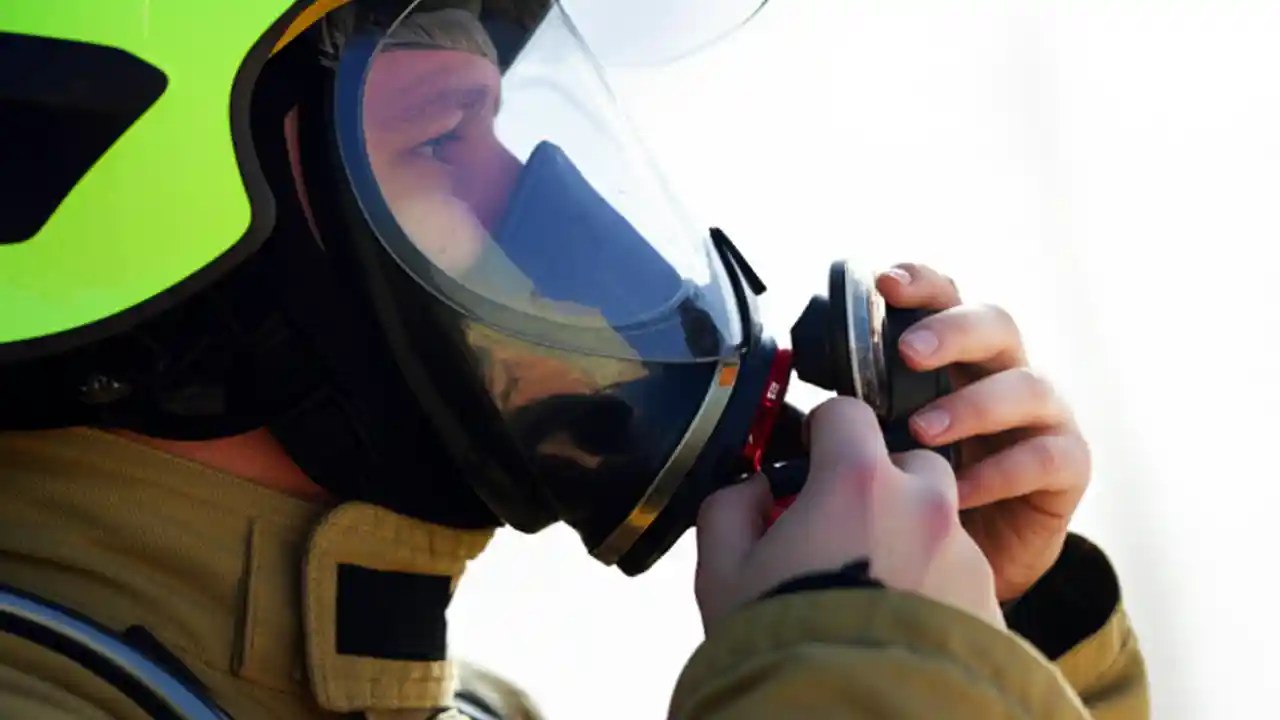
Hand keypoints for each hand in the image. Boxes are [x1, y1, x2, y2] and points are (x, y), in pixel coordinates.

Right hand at [694, 397, 1003, 631]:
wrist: (848, 716)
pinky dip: (933, 589)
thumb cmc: (780, 643)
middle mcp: (923, 507)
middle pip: (911, 463)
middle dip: (880, 484)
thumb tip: (751, 490)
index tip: (809, 459)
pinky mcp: (987, 607)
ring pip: (940, 523)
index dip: (821, 432)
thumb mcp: (721, 570)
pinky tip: (895, 625)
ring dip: (909, 538)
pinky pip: (958, 578)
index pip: (847, 413)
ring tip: (870, 589)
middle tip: (843, 528)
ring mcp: (964, 558)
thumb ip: (731, 507)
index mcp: (857, 482)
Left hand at [876, 263, 1090, 601]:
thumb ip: (861, 416)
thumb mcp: (884, 446)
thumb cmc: (917, 491)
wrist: (962, 566)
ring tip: (922, 431)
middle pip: (995, 324)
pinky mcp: (1067, 466)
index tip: (884, 284)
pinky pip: (1046, 457)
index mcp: (957, 357)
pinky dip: (999, 473)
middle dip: (951, 331)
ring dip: (972, 405)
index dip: (921, 284)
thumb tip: (810, 412)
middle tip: (906, 354)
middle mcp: (1003, 373)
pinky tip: (957, 492)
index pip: (946, 300)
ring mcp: (1043, 416)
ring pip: (1027, 386)